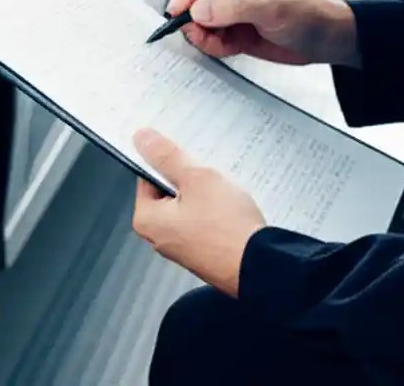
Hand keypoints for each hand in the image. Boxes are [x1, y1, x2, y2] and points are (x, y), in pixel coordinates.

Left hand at [131, 128, 265, 297]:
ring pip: (188, 206)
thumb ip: (166, 156)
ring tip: (222, 195)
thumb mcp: (195, 178)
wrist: (260, 263)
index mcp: (147, 219)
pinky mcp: (202, 252)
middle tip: (207, 177)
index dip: (167, 162)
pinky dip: (214, 212)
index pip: (147, 177)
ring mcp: (182, 246)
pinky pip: (203, 222)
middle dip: (188, 180)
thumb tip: (143, 139)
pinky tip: (230, 210)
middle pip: (168, 192)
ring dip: (204, 195)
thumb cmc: (227, 228)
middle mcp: (159, 237)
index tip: (183, 156)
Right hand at [166, 0, 360, 67]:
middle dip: (189, 14)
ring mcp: (222, 4)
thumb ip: (233, 7)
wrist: (320, 40)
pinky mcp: (223, 26)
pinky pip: (202, 35)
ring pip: (190, 17)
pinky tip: (231, 46)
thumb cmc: (306, 13)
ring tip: (223, 41)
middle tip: (200, 31)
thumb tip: (198, 10)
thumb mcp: (271, 7)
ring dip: (201, 34)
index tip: (182, 9)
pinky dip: (211, 45)